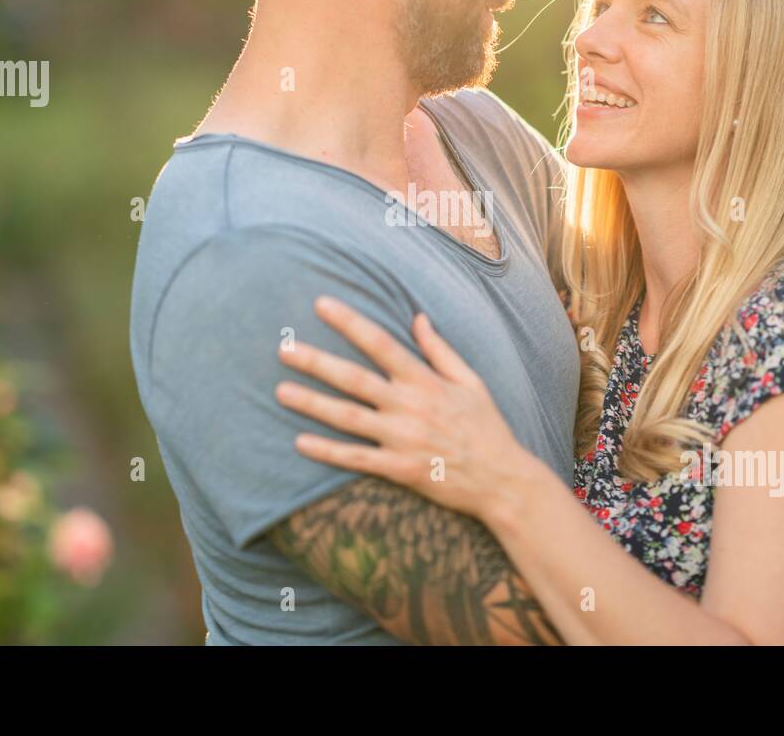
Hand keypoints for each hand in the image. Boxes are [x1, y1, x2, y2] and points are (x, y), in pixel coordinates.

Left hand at [275, 296, 536, 518]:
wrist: (503, 480)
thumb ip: (440, 350)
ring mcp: (403, 439)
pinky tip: (300, 442)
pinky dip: (328, 451)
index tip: (321, 304)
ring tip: (281, 392)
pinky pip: (357, 459)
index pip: (380, 343)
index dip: (349, 322)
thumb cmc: (487, 427)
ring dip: (313, 404)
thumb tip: (417, 317)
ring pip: (349, 418)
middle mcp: (410, 406)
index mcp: (426, 381)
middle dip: (317, 362)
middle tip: (283, 349)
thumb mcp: (471, 381)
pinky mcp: (400, 470)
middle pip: (354, 379)